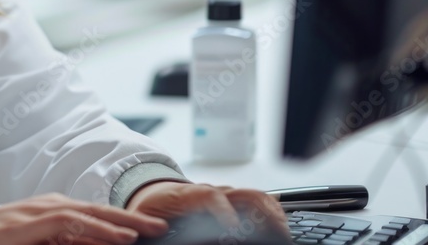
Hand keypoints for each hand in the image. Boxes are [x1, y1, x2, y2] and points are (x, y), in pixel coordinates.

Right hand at [0, 192, 169, 244]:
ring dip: (123, 223)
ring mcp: (47, 210)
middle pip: (101, 210)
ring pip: (93, 214)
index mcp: (57, 208)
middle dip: (133, 218)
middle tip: (161, 226)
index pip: (98, 213)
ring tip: (148, 231)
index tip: (148, 228)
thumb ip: (68, 242)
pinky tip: (119, 237)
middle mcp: (55, 204)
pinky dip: (100, 230)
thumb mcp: (42, 242)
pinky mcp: (39, 221)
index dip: (125, 219)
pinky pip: (76, 225)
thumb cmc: (4, 242)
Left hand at [125, 181, 288, 236]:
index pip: (210, 196)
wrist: (151, 193)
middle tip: (276, 235)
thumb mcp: (145, 219)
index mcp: (186, 195)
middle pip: (242, 194)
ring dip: (271, 214)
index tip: (233, 228)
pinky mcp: (230, 201)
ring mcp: (222, 194)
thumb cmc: (148, 209)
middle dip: (262, 213)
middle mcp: (209, 191)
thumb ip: (153, 226)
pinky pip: (255, 201)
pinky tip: (279, 225)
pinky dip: (270, 211)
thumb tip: (163, 231)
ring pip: (254, 197)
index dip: (223, 210)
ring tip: (282, 234)